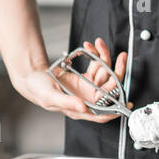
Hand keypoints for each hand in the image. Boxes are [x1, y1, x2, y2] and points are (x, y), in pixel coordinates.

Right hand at [12, 36, 131, 122]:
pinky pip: (97, 65)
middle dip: (116, 71)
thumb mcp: (50, 97)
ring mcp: (88, 87)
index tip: (126, 102)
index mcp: (81, 109)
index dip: (116, 110)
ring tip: (99, 44)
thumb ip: (67, 103)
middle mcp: (88, 99)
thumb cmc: (38, 90)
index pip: (103, 113)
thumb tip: (83, 108)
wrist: (32, 75)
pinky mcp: (86, 76)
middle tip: (120, 58)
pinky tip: (91, 46)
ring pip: (105, 73)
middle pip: (110, 88)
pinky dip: (96, 54)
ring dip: (104, 57)